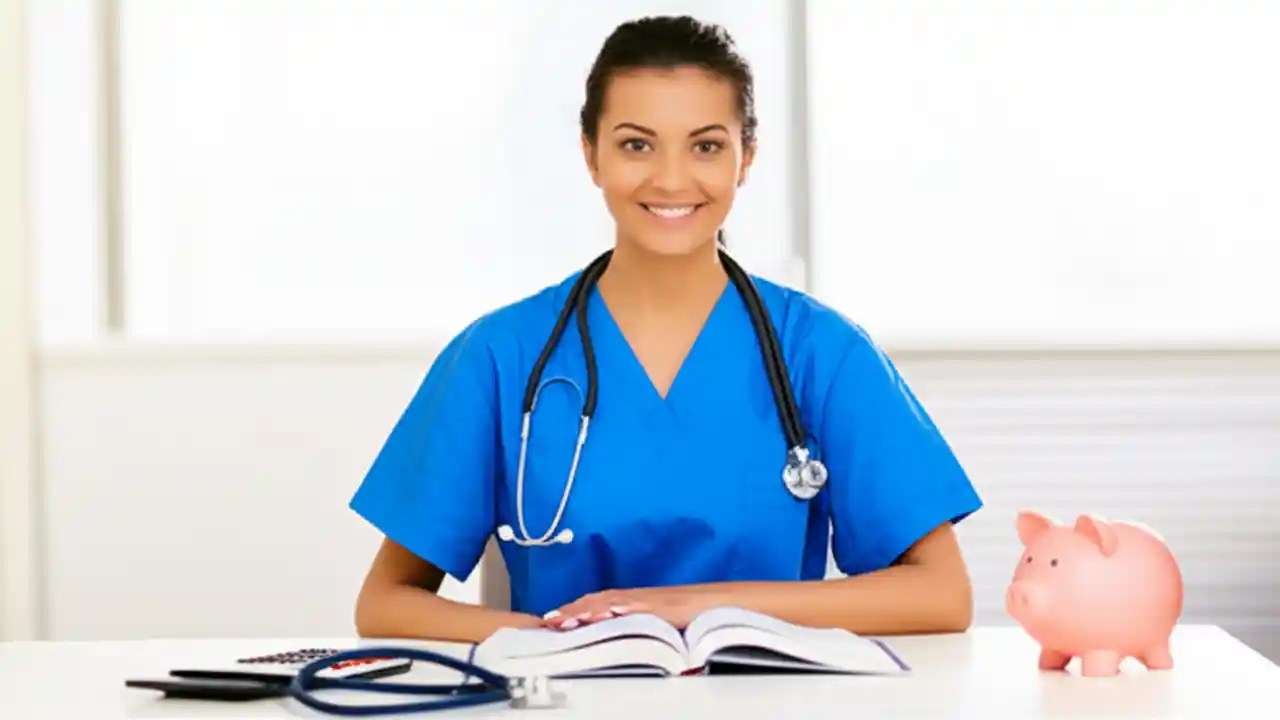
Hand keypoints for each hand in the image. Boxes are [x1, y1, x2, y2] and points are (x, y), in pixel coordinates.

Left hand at [540, 586, 719, 630]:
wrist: (722, 601)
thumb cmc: (697, 613)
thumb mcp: (664, 621)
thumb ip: (643, 626)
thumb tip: (627, 637)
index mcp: (638, 600)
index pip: (601, 601)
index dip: (577, 608)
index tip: (555, 618)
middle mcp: (640, 597)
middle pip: (599, 598)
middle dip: (573, 608)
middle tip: (548, 620)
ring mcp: (648, 599)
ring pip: (610, 600)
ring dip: (585, 608)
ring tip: (563, 618)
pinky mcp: (659, 606)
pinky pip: (632, 607)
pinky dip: (614, 609)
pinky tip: (601, 613)